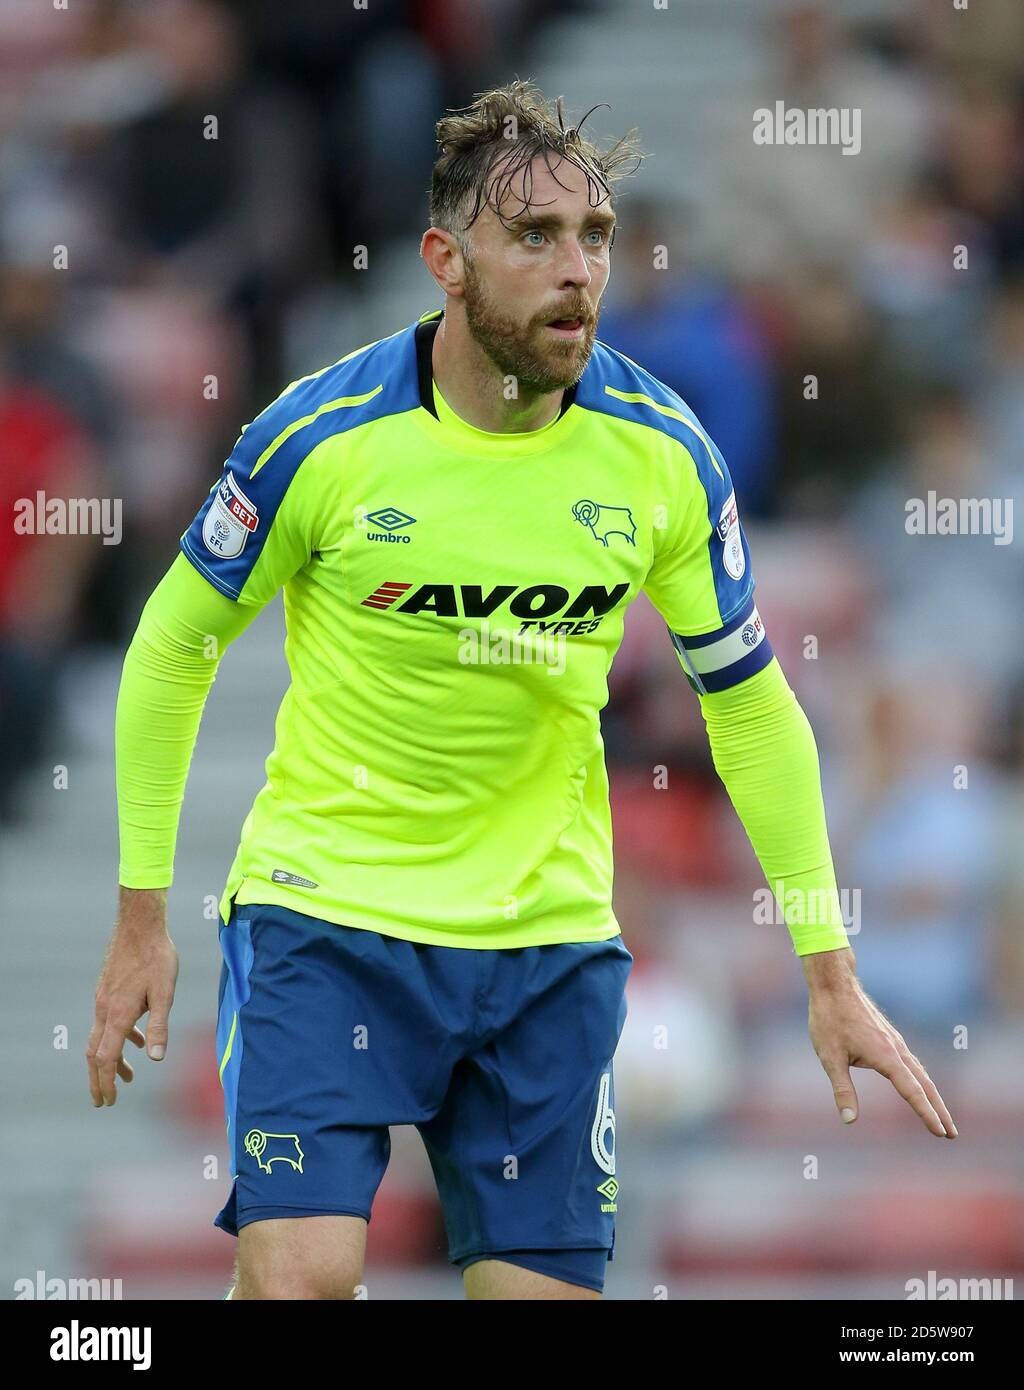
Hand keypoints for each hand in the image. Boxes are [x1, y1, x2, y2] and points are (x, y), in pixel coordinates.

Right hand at [87, 888, 178, 1106]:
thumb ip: (160, 1027)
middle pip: (95, 1053)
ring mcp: (103, 999)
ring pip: (101, 1037)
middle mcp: (105, 1009)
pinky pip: (108, 1021)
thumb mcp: (165, 993)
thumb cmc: (156, 957)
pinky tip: (138, 1039)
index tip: (109, 1100)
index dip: (106, 1082)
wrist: (140, 925)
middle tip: (104, 1100)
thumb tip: (156, 1059)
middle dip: (99, 1079)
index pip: (105, 1058)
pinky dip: (119, 1037)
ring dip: (111, 1059)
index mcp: (118, 1014)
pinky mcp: (108, 990)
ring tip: (128, 1075)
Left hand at [803, 948, 956, 1137]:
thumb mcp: (830, 1058)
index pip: (913, 1092)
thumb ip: (842, 1090)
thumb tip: (849, 1121)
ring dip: (932, 1097)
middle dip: (939, 1110)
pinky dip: (921, 1080)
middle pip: (925, 1085)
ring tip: (942, 1116)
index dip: (927, 1114)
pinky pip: (912, 1063)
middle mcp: (897, 1049)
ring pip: (920, 1073)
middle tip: (952, 1135)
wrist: (834, 984)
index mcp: (886, 1056)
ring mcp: (895, 1042)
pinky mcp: (889, 1037)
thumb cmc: (829, 1019)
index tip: (941, 1134)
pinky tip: (919, 1086)